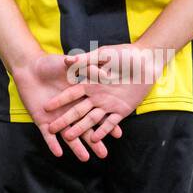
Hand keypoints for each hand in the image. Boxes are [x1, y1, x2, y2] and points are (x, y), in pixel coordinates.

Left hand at [12, 51, 120, 160]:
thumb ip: (80, 66)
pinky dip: (52, 144)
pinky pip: (47, 136)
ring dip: (76, 147)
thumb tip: (100, 75)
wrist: (30, 69)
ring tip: (86, 159)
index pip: (96, 114)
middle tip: (104, 155)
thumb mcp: (67, 64)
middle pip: (85, 129)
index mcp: (79, 99)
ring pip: (68, 136)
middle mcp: (70, 111)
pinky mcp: (42, 121)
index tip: (117, 135)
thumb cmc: (50, 64)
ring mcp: (56, 118)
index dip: (106, 125)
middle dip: (94, 142)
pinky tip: (58, 153)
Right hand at [44, 44, 163, 143]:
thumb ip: (86, 59)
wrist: (147, 60)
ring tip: (70, 138)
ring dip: (81, 129)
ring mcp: (108, 104)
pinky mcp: (122, 109)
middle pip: (77, 110)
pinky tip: (94, 139)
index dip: (58, 101)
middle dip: (65, 120)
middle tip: (53, 128)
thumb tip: (67, 60)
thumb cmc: (124, 54)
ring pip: (92, 119)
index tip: (45, 109)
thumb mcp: (103, 54)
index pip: (70, 94)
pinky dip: (103, 131)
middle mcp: (96, 95)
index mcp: (90, 82)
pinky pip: (110, 122)